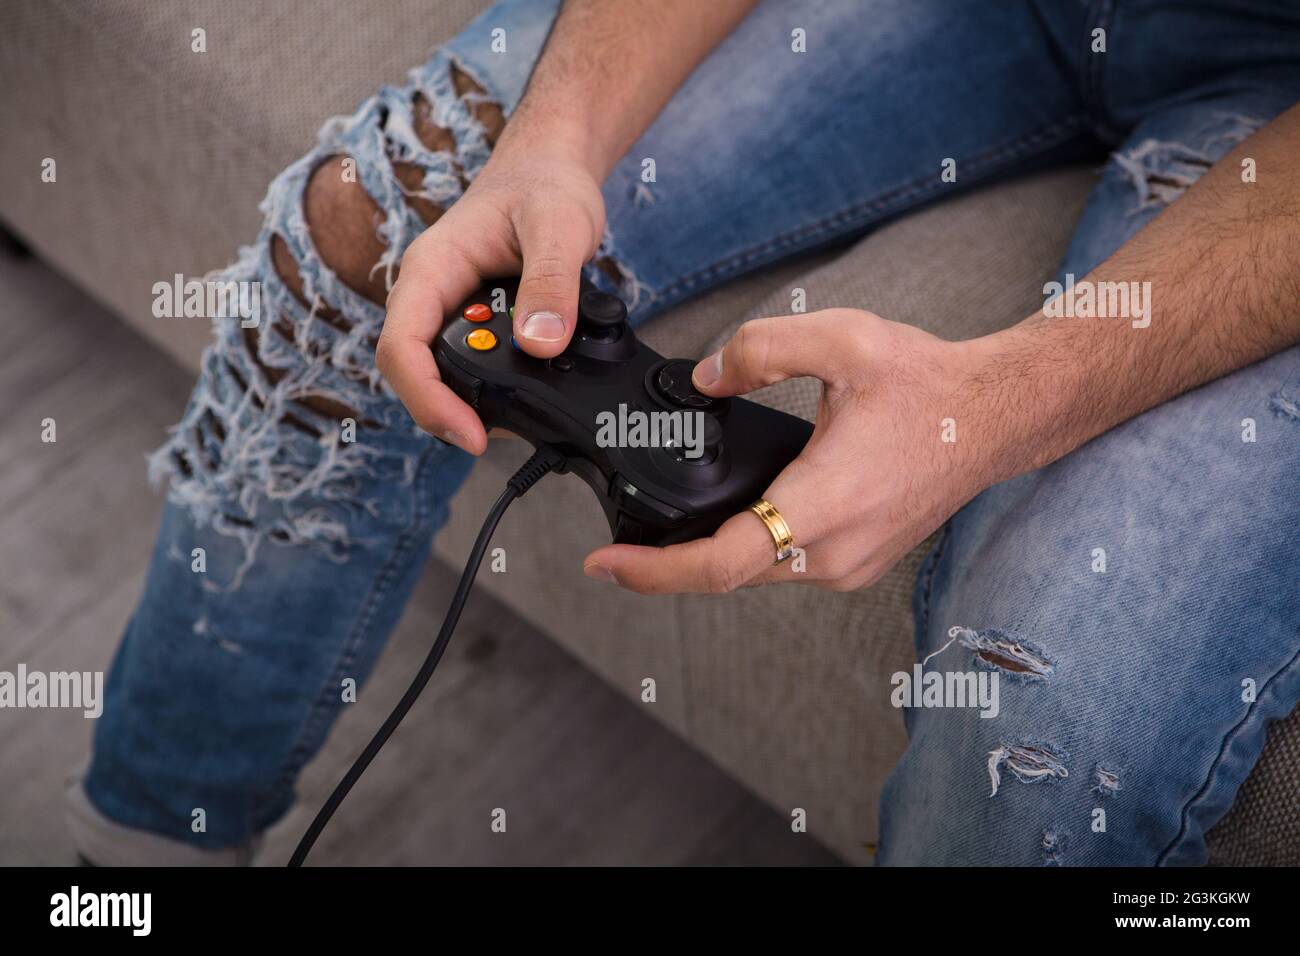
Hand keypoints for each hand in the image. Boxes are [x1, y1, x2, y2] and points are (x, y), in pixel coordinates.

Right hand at [376, 140, 606, 454]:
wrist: (552, 169)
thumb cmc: (545, 184)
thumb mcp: (558, 225)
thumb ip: (551, 282)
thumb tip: (540, 343)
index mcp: (431, 270)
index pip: (401, 348)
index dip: (427, 399)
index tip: (470, 433)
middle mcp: (432, 297)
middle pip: (418, 374)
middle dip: (453, 413)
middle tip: (501, 437)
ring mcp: (452, 313)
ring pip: (445, 376)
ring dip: (480, 403)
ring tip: (528, 418)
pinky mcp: (478, 324)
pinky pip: (477, 367)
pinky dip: (503, 388)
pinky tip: (537, 393)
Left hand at [582, 309, 991, 593]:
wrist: (994, 418)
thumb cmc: (928, 384)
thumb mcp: (842, 339)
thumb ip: (759, 348)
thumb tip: (704, 378)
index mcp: (826, 503)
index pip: (723, 562)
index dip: (654, 571)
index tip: (602, 563)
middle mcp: (835, 552)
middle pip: (727, 572)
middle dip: (667, 561)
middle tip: (615, 542)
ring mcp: (848, 567)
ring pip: (755, 573)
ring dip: (708, 554)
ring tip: (661, 531)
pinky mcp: (857, 565)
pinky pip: (783, 567)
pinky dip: (746, 549)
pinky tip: (728, 520)